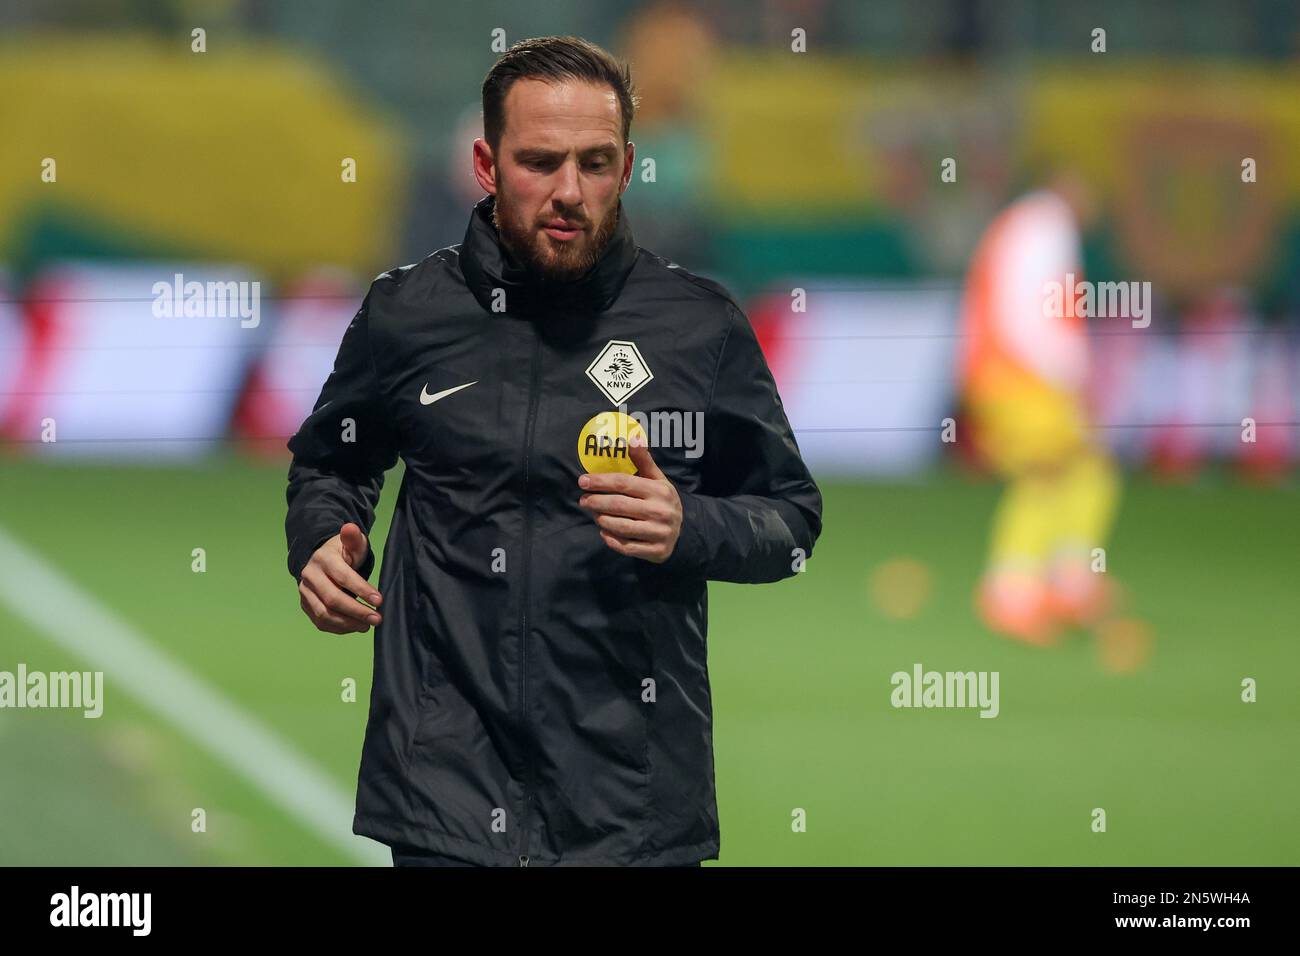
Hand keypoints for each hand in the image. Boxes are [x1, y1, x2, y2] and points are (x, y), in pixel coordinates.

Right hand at [298, 522, 383, 633]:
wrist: (322, 560)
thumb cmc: (342, 552)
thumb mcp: (351, 543)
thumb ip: (353, 538)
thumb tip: (350, 528)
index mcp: (323, 559)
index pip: (342, 576)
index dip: (361, 589)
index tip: (379, 600)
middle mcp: (310, 576)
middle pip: (332, 599)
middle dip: (356, 611)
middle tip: (377, 618)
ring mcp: (305, 592)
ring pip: (324, 614)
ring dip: (348, 623)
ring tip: (367, 626)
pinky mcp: (305, 605)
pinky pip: (320, 621)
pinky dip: (338, 628)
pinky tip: (355, 626)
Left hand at [578, 436, 681, 562]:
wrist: (684, 533)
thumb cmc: (662, 501)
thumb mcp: (657, 480)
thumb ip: (643, 461)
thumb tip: (632, 438)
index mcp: (659, 491)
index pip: (624, 483)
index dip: (601, 481)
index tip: (583, 481)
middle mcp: (660, 511)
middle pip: (619, 505)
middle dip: (596, 501)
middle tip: (583, 500)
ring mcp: (659, 533)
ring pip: (621, 527)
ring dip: (602, 520)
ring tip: (594, 514)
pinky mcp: (656, 551)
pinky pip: (627, 547)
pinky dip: (611, 539)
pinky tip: (604, 532)